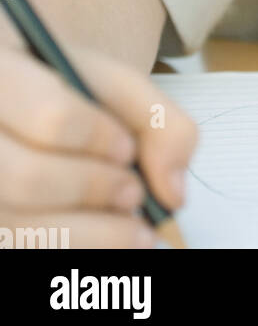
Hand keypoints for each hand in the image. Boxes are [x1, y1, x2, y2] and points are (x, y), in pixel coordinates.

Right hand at [0, 34, 196, 247]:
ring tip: (134, 226)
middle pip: (28, 178)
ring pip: (20, 228)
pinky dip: (79, 251)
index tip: (129, 150)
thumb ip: (159, 120)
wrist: (32, 106)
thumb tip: (173, 193)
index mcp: (5, 74)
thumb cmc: (72, 93)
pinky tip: (112, 242)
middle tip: (135, 194)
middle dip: (96, 191)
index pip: (50, 115)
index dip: (98, 139)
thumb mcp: (116, 84)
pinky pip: (24, 249)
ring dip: (92, 234)